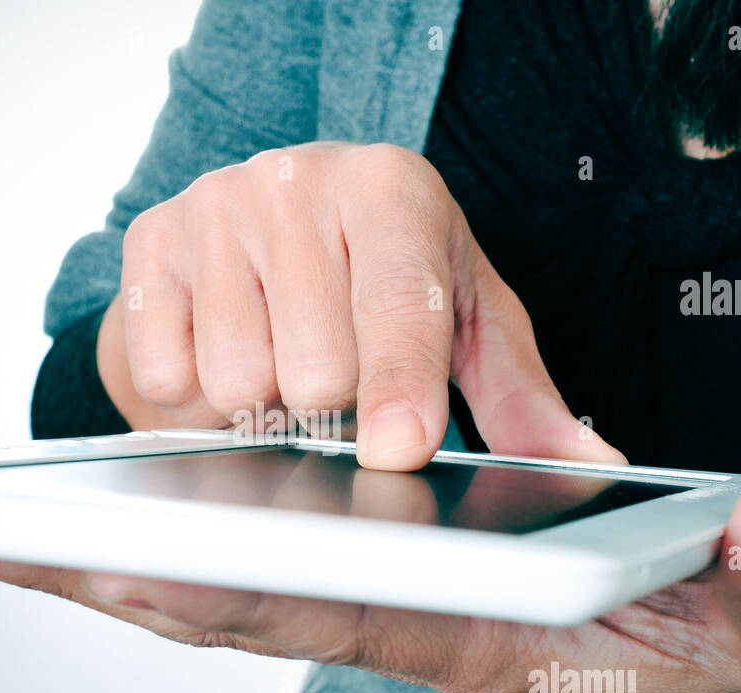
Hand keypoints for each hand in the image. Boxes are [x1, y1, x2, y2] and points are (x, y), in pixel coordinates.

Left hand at [0, 476, 740, 692]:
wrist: (700, 652)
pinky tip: (83, 524)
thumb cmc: (710, 630)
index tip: (107, 561)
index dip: (216, 586)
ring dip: (98, 565)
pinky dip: (148, 553)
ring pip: (210, 591)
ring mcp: (365, 604)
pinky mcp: (359, 578)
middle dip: (99, 578)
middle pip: (225, 605)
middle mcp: (391, 625)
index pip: (323, 611)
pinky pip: (232, 571)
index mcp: (461, 634)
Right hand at [95, 142, 623, 469]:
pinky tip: (229, 354)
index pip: (400, 302)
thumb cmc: (383, 278)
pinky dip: (200, 397)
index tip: (400, 452)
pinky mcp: (151, 242)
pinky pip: (169, 377)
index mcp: (393, 190)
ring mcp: (215, 207)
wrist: (269, 223)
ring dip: (266, 404)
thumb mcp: (467, 322)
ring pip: (238, 378)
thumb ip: (519, 395)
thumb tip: (589, 462)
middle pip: (314, 363)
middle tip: (336, 384)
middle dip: (331, 408)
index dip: (401, 386)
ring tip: (284, 365)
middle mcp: (297, 181)